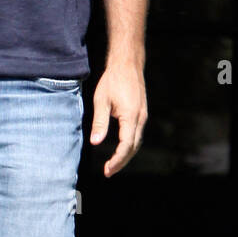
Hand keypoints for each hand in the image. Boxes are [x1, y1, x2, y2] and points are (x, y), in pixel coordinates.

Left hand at [89, 60, 146, 177]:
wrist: (127, 64)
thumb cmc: (113, 80)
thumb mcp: (101, 101)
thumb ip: (99, 123)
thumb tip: (95, 142)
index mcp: (131, 116)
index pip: (126, 145)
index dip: (117, 160)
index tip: (107, 170)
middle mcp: (140, 118)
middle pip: (133, 147)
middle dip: (121, 162)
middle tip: (108, 172)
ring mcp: (143, 116)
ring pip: (137, 142)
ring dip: (126, 155)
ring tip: (112, 165)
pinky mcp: (141, 113)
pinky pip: (136, 134)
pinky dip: (129, 145)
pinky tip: (120, 150)